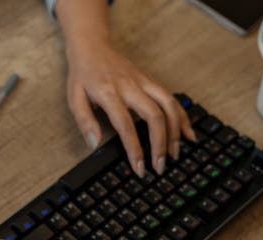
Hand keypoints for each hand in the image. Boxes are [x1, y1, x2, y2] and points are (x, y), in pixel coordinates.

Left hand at [65, 43, 195, 176]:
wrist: (92, 47)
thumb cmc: (83, 75)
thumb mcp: (74, 98)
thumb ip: (84, 121)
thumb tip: (93, 144)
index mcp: (110, 93)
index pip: (126, 125)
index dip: (135, 149)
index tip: (139, 168)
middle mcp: (131, 87)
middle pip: (154, 116)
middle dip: (160, 144)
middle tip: (160, 166)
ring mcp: (144, 82)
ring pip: (169, 106)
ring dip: (175, 132)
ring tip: (175, 154)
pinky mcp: (152, 81)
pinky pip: (172, 99)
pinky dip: (182, 117)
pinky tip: (188, 133)